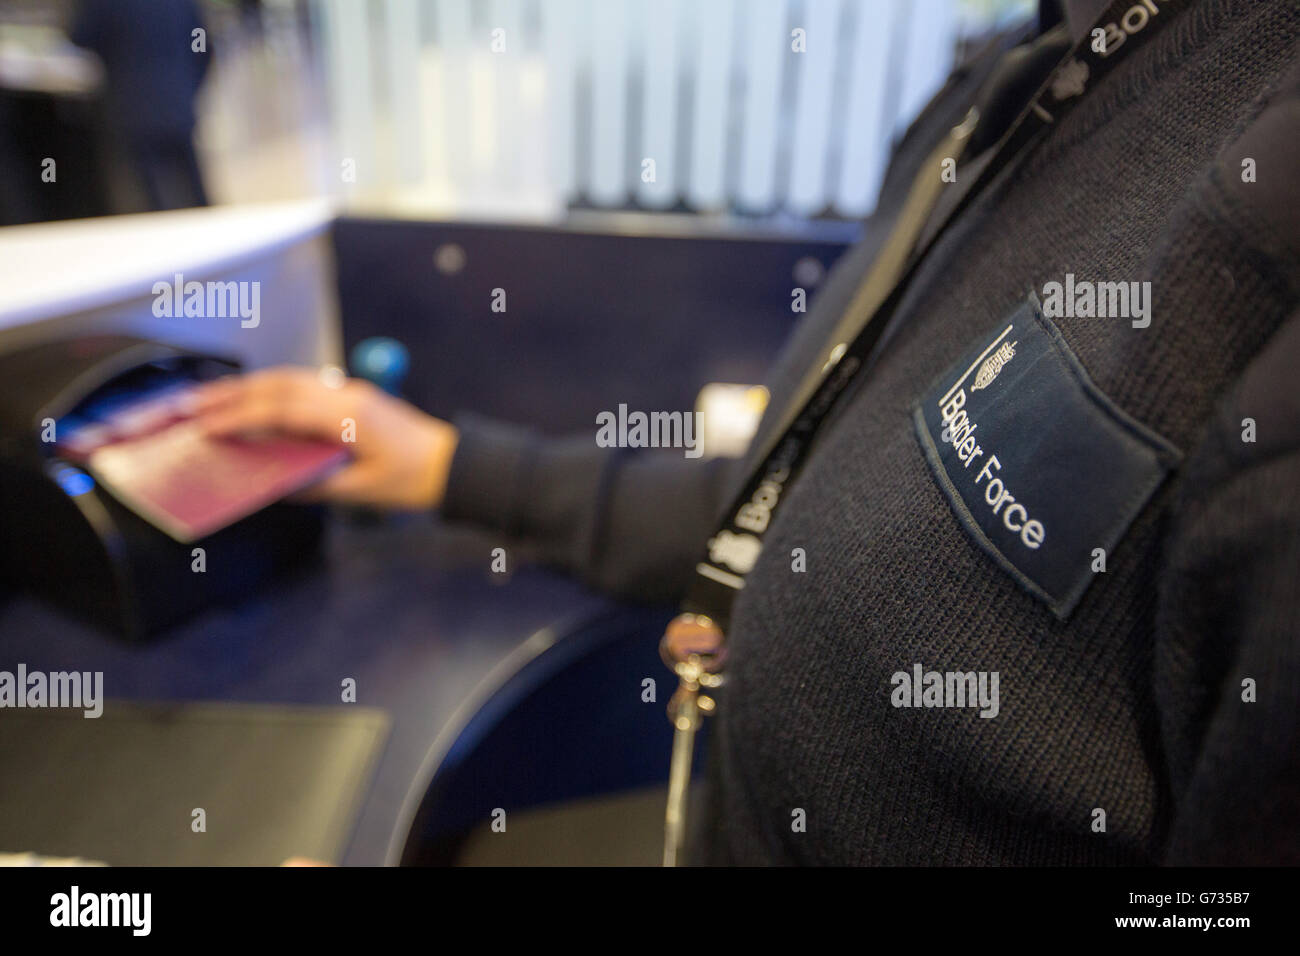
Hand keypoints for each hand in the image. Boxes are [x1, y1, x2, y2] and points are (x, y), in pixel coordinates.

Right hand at [191, 366, 458, 510]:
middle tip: (191, 405)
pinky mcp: (353, 396)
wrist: (454, 463)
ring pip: (289, 380)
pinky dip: (272, 391)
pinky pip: (304, 386)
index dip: (239, 417)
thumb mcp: (361, 492)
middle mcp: (345, 395)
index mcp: (347, 417)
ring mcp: (350, 391)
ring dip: (248, 388)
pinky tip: (253, 402)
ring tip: (211, 400)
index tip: (206, 426)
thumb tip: (273, 486)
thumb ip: (315, 486)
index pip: (281, 410)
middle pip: (277, 386)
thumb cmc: (413, 481)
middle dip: (231, 395)